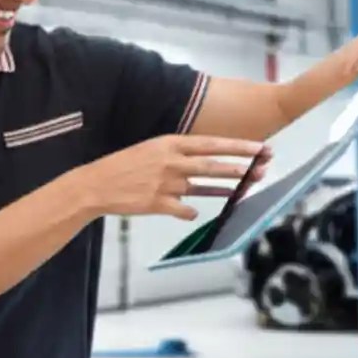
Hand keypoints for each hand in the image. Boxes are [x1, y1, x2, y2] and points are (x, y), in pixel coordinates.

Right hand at [78, 135, 270, 220]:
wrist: (96, 184)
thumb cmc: (121, 165)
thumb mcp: (149, 149)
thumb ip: (175, 153)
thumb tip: (199, 158)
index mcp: (168, 144)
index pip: (210, 143)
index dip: (237, 146)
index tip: (258, 146)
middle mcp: (170, 162)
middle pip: (212, 164)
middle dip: (241, 166)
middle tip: (262, 167)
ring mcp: (165, 184)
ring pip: (203, 187)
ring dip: (226, 188)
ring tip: (245, 187)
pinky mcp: (159, 204)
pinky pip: (184, 210)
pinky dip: (190, 212)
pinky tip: (194, 213)